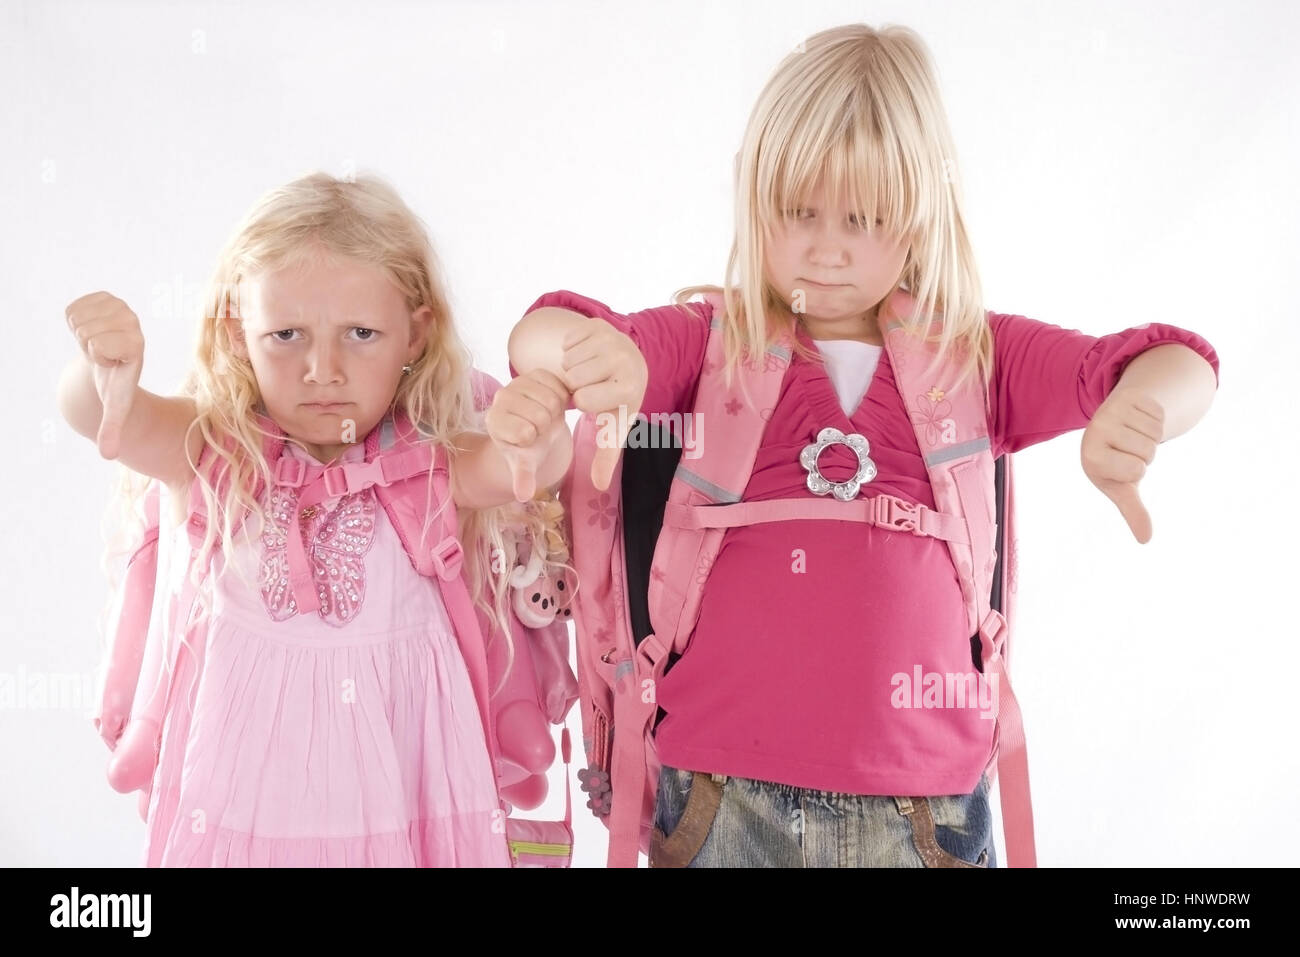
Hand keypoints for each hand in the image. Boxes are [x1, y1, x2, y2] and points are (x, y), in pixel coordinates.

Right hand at [65, 292, 144, 459]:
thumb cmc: (115, 384)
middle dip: (87, 346)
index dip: (95, 357)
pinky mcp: (106, 297)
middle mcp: (134, 322)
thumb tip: (108, 455)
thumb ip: (113, 428)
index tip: (108, 364)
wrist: (112, 362)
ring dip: (81, 334)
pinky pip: (73, 307)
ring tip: (98, 344)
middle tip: (101, 355)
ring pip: (79, 318)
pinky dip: (76, 321)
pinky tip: (92, 331)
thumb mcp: (116, 407)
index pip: (98, 344)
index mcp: (137, 345)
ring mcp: (121, 306)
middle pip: (87, 331)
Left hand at [485, 368, 570, 501]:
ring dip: (555, 412)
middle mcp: (501, 397)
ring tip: (547, 415)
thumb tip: (523, 495)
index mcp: (494, 421)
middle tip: (541, 427)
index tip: (529, 439)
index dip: (533, 440)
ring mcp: (518, 382)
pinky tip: (553, 403)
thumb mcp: (525, 463)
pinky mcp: (535, 373)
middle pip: (540, 416)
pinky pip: (559, 386)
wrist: (537, 427)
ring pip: (551, 400)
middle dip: (546, 426)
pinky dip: (562, 397)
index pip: (524, 433)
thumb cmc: (529, 447)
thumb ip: (523, 477)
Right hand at [559, 318, 647, 490]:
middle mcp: (624, 358)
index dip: (582, 401)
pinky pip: (567, 340)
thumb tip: (599, 487)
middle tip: (590, 384)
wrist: (629, 364)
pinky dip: (571, 350)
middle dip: (575, 384)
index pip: (583, 399)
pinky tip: (587, 356)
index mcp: (628, 387)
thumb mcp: (612, 428)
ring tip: (589, 372)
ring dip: (572, 368)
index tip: (595, 401)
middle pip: (573, 377)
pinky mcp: (600, 323)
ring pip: (568, 359)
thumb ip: (605, 458)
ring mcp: (612, 337)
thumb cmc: (616, 402)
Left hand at [1080, 387, 1164, 543]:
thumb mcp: (1121, 486)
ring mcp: (1110, 411)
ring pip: (1155, 432)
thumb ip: (1132, 510)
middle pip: (1148, 451)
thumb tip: (1145, 539)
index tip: (1121, 465)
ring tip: (1132, 434)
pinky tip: (1138, 419)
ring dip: (1151, 436)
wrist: (1111, 425)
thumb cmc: (1115, 462)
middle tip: (1128, 448)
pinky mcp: (1126, 395)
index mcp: (1092, 458)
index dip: (1137, 470)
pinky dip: (1155, 418)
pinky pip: (1159, 413)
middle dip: (1145, 453)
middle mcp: (1096, 432)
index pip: (1136, 470)